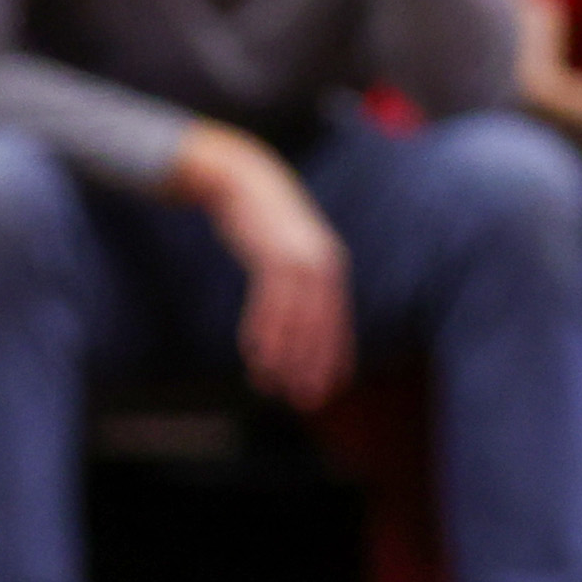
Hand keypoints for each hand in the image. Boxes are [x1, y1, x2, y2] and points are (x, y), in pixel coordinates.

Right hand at [178, 125, 351, 409]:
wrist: (244, 180)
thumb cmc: (262, 222)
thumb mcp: (285, 251)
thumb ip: (295, 280)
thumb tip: (293, 316)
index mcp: (330, 268)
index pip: (337, 324)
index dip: (333, 360)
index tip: (326, 392)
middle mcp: (323, 265)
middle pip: (321, 326)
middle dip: (312, 367)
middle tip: (303, 401)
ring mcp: (299, 258)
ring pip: (297, 318)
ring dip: (284, 355)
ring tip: (270, 385)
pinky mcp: (273, 253)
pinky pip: (270, 301)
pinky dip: (264, 330)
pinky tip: (254, 354)